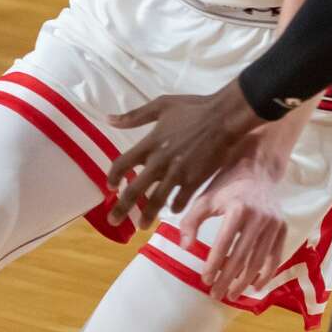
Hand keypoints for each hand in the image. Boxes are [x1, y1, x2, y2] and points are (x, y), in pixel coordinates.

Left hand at [106, 79, 263, 227]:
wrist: (224, 117)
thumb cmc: (193, 108)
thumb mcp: (161, 105)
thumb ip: (134, 116)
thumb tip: (108, 119)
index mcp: (150, 143)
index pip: (122, 164)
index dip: (113, 177)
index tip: (110, 187)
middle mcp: (160, 162)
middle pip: (134, 190)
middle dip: (121, 208)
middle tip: (113, 220)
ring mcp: (177, 174)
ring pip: (156, 201)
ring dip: (146, 215)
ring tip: (141, 226)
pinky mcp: (194, 181)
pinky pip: (180, 201)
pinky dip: (174, 208)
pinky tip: (172, 210)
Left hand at [178, 147, 288, 300]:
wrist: (257, 169)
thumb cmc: (227, 185)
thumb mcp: (205, 198)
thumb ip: (191, 221)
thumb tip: (185, 248)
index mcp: (238, 208)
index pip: (224, 244)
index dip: (214, 264)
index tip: (205, 280)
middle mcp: (259, 217)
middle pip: (241, 257)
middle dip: (227, 279)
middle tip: (216, 294)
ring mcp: (273, 223)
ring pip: (259, 260)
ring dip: (245, 281)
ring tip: (232, 294)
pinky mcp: (283, 227)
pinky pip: (275, 257)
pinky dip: (266, 274)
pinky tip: (254, 286)